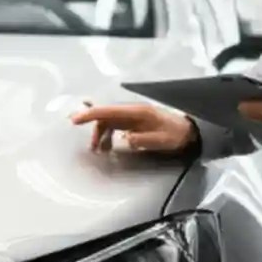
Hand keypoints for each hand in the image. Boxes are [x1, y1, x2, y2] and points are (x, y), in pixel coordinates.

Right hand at [70, 102, 197, 154]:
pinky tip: (107, 148)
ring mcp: (130, 116)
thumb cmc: (174, 134)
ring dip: (99, 135)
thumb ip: (142, 139)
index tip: (76, 119)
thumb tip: (124, 139)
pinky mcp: (131, 122)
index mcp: (137, 112)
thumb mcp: (161, 140)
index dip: (91, 114)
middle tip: (85, 142)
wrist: (186, 131)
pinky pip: (113, 126)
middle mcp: (131, 111)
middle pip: (105, 115)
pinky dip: (106, 136)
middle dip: (91, 126)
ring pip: (107, 122)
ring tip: (98, 151)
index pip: (109, 111)